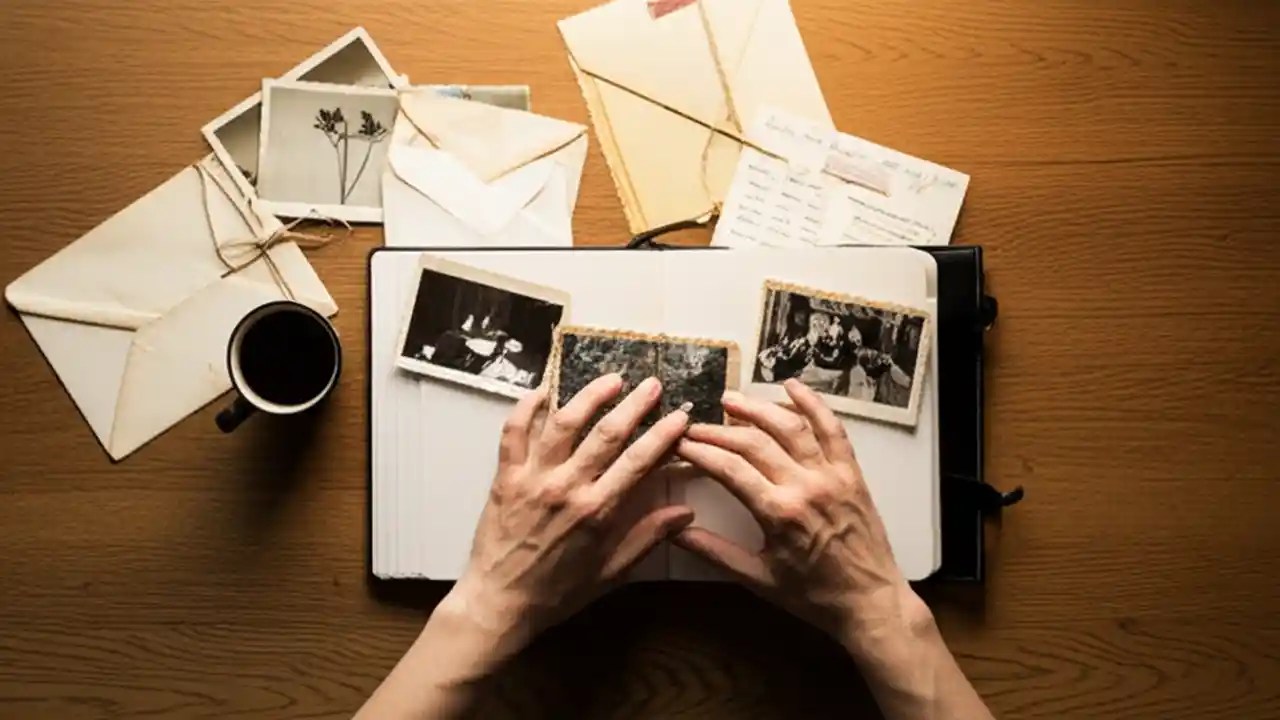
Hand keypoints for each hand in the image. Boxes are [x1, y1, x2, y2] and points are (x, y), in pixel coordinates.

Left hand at [436, 373, 694, 665]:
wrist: (499, 603)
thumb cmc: (557, 593)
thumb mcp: (610, 573)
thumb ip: (647, 538)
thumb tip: (685, 513)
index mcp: (598, 511)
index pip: (639, 461)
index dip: (663, 434)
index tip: (680, 415)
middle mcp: (567, 487)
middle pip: (607, 433)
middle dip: (635, 404)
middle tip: (653, 384)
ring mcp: (533, 478)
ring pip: (563, 423)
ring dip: (590, 396)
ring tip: (611, 379)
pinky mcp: (504, 477)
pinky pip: (513, 432)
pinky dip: (526, 407)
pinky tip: (543, 390)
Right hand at [672, 379, 929, 658]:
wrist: (870, 601)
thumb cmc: (813, 596)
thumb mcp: (758, 579)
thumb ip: (714, 552)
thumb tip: (673, 530)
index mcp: (779, 513)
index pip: (729, 468)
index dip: (701, 451)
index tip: (680, 444)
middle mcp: (805, 486)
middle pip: (754, 443)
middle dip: (719, 431)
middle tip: (695, 426)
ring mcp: (832, 475)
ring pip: (790, 427)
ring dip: (758, 408)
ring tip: (730, 400)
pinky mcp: (852, 472)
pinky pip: (833, 429)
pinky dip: (813, 404)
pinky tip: (791, 386)